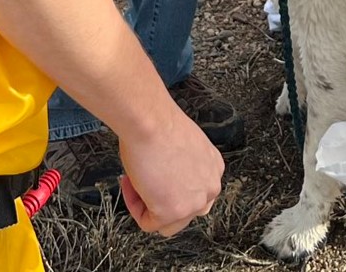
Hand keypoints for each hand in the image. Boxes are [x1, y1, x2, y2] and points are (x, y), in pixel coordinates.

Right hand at [116, 110, 223, 235]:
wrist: (150, 121)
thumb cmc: (158, 124)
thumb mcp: (180, 147)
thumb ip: (180, 167)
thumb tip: (165, 179)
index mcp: (214, 169)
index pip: (195, 192)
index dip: (169, 185)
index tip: (154, 172)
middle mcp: (210, 188)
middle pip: (185, 211)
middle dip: (160, 198)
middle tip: (143, 180)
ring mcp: (193, 203)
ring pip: (169, 223)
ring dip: (148, 206)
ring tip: (136, 181)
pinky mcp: (173, 212)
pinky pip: (149, 223)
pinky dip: (135, 207)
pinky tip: (131, 184)